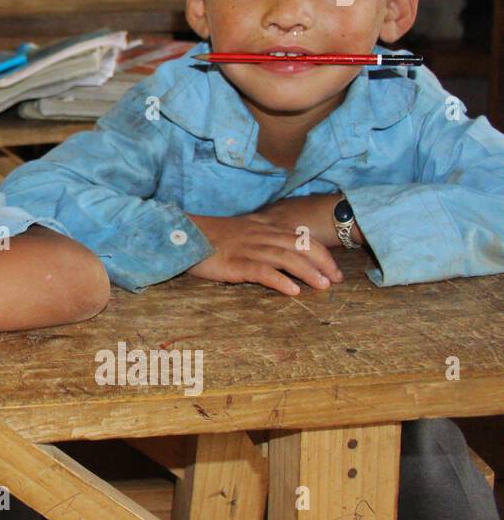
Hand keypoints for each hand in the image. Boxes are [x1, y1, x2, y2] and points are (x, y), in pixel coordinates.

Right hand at [187, 207, 343, 295]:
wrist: (183, 234)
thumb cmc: (212, 238)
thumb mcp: (242, 233)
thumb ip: (263, 240)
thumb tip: (285, 254)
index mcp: (264, 228)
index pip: (301, 237)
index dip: (322, 253)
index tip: (335, 271)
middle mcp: (260, 235)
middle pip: (299, 245)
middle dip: (322, 263)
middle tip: (336, 281)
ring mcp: (248, 248)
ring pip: (285, 257)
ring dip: (308, 272)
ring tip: (322, 286)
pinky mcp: (234, 262)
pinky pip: (262, 270)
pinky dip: (279, 280)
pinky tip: (292, 291)